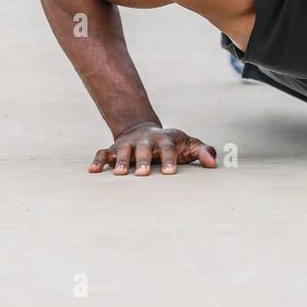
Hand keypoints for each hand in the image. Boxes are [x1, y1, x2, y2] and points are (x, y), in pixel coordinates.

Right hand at [90, 122, 217, 175]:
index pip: (169, 148)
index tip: (170, 173)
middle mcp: (145, 141)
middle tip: (142, 174)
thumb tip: (213, 164)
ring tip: (118, 174)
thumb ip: (203, 151)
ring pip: (123, 151)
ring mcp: (128, 144)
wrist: (145, 132)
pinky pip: (103, 153)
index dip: (169, 159)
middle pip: (144, 148)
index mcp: (165, 139)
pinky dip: (97, 161)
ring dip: (121, 162)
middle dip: (143, 160)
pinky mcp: (114, 149)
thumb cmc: (172, 145)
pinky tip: (92, 171)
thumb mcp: (189, 145)